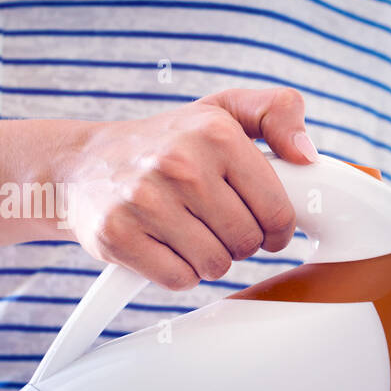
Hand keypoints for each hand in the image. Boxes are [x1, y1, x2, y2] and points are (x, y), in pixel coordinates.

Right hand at [62, 88, 318, 289]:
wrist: (81, 165)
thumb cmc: (166, 143)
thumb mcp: (222, 111)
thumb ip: (276, 114)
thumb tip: (308, 155)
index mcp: (216, 133)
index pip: (277, 210)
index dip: (276, 228)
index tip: (264, 226)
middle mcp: (181, 164)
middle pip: (246, 242)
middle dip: (239, 241)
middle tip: (217, 224)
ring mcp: (145, 200)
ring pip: (215, 265)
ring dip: (209, 258)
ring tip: (189, 232)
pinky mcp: (118, 235)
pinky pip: (179, 279)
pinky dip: (178, 272)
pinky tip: (165, 245)